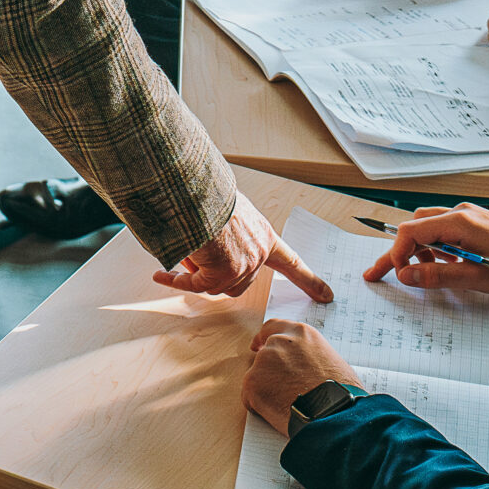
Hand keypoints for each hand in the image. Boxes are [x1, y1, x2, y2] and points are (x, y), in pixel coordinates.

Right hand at [154, 192, 333, 301]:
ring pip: (215, 285)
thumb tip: (208, 245)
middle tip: (198, 253)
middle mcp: (258, 254)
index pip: (291, 262)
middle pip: (238, 282)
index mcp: (265, 236)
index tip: (326, 294)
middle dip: (214, 272)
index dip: (308, 280)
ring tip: (186, 244)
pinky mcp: (219, 275)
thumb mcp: (230, 209)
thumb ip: (229, 230)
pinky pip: (194, 285)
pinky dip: (176, 280)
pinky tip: (162, 275)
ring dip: (196, 269)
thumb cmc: (211, 194)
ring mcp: (241, 267)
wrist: (198, 194)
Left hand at [242, 319, 354, 429]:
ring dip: (267, 390)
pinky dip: (260, 407)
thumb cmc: (341, 392)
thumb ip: (309, 356)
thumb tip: (301, 366)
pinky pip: (250, 397)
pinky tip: (279, 414)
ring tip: (288, 405)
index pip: (273, 327)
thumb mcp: (331, 361)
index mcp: (301, 334)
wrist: (335, 414)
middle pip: (263, 353)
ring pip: (256, 377)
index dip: (263, 338)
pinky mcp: (252, 382)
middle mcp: (279, 342)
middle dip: (267, 369)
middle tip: (275, 386)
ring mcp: (263, 361)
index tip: (257, 346)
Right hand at [359, 202, 488, 295]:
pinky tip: (447, 263)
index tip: (395, 274)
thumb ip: (438, 276)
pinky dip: (437, 246)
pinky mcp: (476, 222)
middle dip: (400, 250)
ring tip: (425, 272)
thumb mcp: (477, 277)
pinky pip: (445, 229)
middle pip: (416, 225)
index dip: (396, 253)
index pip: (411, 231)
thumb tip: (406, 275)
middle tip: (386, 273)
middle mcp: (462, 213)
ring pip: (429, 226)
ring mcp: (470, 216)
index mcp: (460, 223)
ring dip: (420, 249)